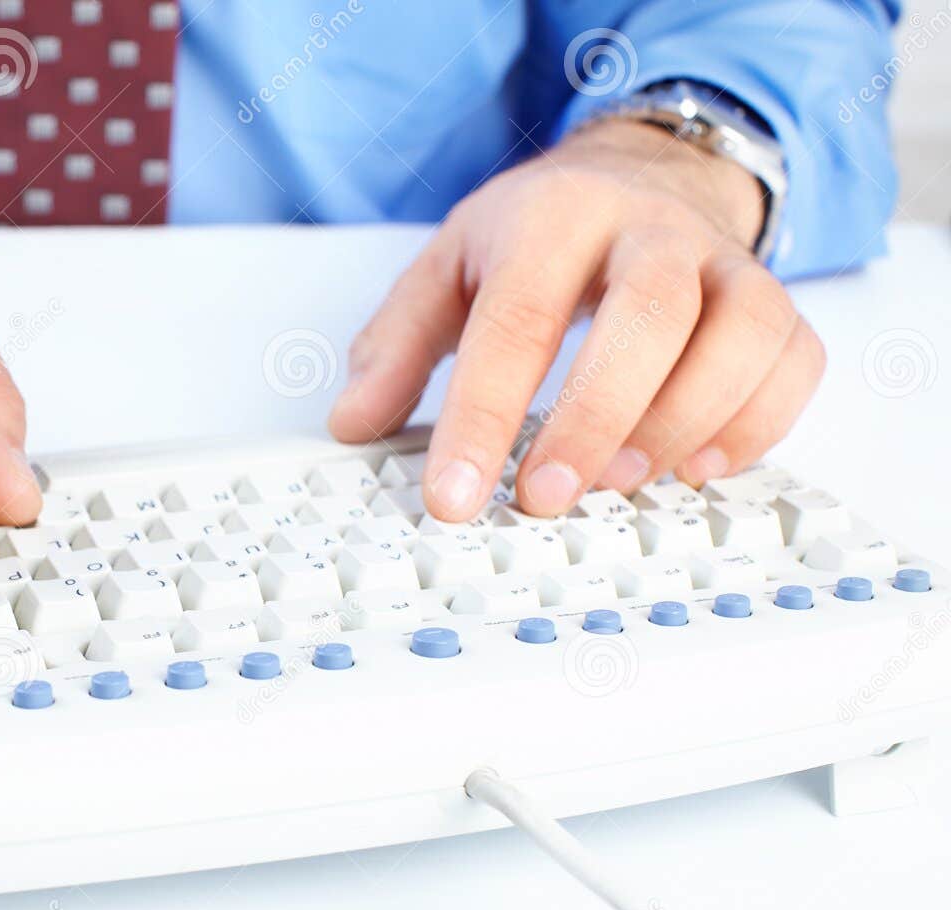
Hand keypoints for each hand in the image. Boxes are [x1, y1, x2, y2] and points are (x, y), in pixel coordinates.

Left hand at [330, 118, 820, 518]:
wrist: (643, 171)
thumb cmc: (540, 234)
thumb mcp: (448, 267)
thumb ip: (396, 346)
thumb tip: (353, 424)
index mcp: (554, 216)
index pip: (517, 319)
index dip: (482, 416)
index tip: (451, 496)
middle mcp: (650, 231)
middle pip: (649, 315)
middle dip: (595, 418)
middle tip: (543, 499)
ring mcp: (725, 264)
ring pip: (743, 334)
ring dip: (684, 423)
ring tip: (618, 484)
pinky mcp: (775, 303)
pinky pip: (794, 363)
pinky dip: (756, 426)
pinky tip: (694, 467)